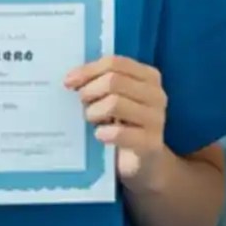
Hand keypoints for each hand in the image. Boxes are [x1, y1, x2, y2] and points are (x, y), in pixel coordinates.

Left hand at [65, 55, 168, 187]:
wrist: (143, 162)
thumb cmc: (123, 124)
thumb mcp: (113, 98)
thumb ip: (99, 83)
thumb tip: (71, 78)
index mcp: (148, 77)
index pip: (115, 63)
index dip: (88, 70)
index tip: (69, 82)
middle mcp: (157, 95)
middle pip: (113, 81)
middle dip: (89, 91)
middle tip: (81, 104)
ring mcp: (156, 119)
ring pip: (114, 103)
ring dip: (94, 112)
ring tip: (91, 120)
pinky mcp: (151, 144)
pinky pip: (119, 133)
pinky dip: (103, 133)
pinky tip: (100, 135)